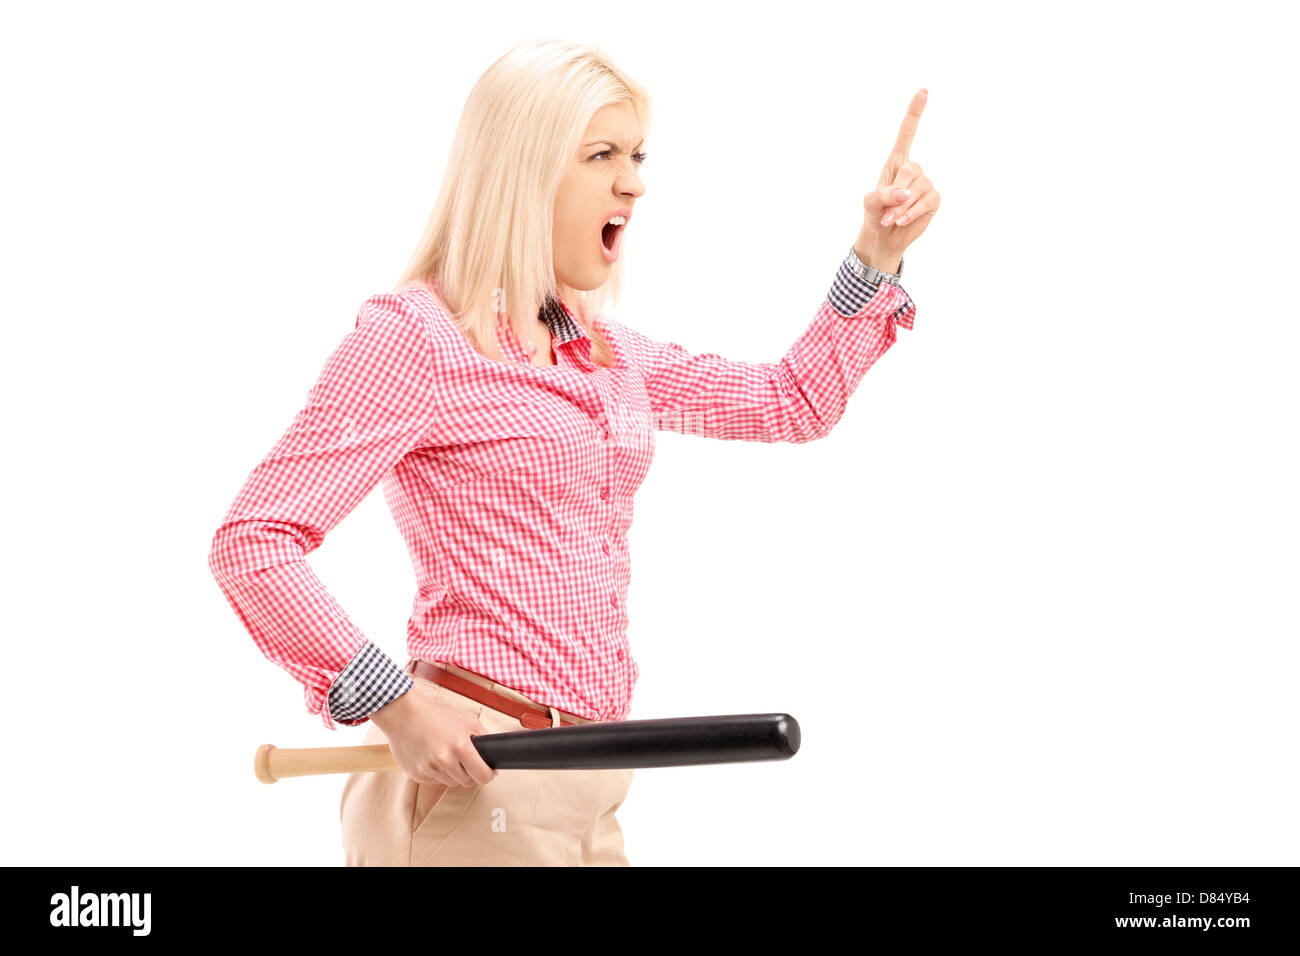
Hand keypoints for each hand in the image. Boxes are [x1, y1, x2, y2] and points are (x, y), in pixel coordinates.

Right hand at [370, 687, 498, 788]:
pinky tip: (431, 757)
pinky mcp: (416, 774)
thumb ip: (483, 738)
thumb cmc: (436, 715)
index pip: (482, 776)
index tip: (487, 772)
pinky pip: (434, 781)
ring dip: (452, 773)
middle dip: (469, 773)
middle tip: (464, 760)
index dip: (487, 775)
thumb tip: (493, 755)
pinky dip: (436, 773)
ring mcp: (428, 768)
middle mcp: (444, 759)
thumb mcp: (466, 720)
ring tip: (445, 754)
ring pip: (450, 783)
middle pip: (467, 783)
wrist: (404, 714)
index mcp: (460, 746)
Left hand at [855, 89, 940, 264]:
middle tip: (886, 211)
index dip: (915, 112)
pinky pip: (926, 202)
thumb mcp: (870, 203)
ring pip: (917, 190)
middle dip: (896, 193)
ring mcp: (925, 184)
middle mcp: (913, 169)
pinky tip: (902, 221)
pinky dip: (912, 213)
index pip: (907, 133)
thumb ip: (884, 194)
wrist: (884, 237)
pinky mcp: (933, 199)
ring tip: (891, 219)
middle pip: (909, 170)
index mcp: (896, 162)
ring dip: (901, 208)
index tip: (923, 91)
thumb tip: (906, 192)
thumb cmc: (875, 214)